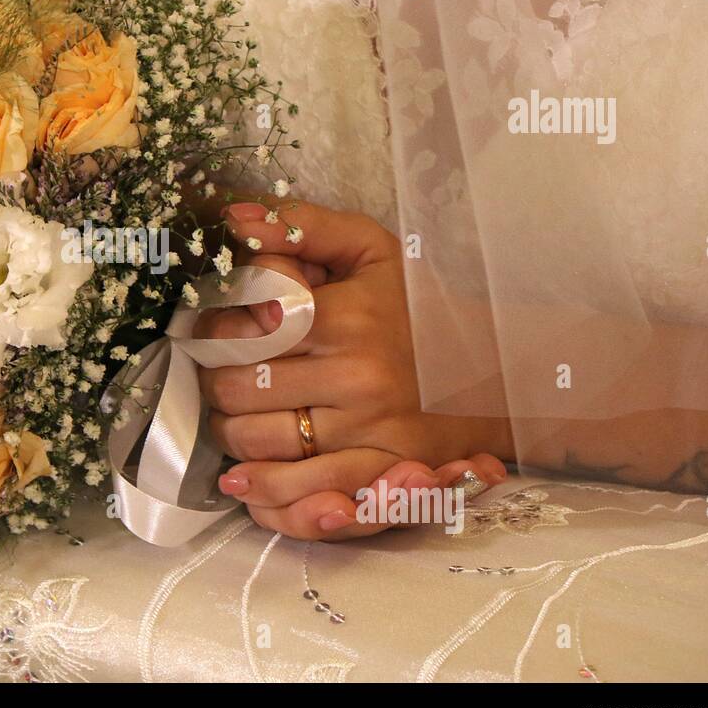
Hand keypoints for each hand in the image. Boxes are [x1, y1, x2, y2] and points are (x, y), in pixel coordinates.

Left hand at [193, 200, 511, 538]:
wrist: (495, 366)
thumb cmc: (417, 304)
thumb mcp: (369, 250)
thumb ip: (301, 225)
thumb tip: (233, 216)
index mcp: (346, 318)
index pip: (241, 331)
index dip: (212, 333)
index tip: (211, 331)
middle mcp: (357, 378)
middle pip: (236, 391)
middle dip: (213, 383)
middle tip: (217, 374)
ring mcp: (369, 432)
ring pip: (255, 442)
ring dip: (229, 430)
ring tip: (235, 413)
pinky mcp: (380, 473)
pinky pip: (298, 491)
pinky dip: (261, 488)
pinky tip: (243, 478)